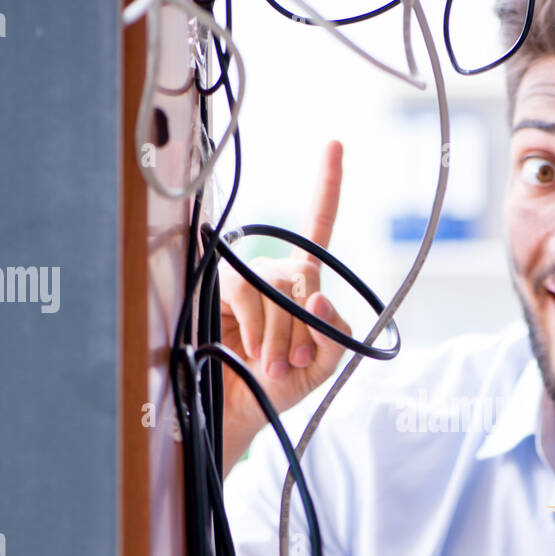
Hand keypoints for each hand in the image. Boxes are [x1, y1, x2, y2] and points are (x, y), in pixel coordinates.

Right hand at [218, 139, 352, 474]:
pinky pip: (247, 296)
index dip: (327, 187)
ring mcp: (245, 278)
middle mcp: (274, 272)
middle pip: (300, 280)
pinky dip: (256, 327)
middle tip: (290, 364)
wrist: (239, 410)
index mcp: (304, 283)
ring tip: (268, 365)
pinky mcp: (219, 289)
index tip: (334, 145)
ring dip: (277, 335)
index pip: (319, 229)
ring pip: (276, 290)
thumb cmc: (278, 386)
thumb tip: (321, 301)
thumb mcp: (322, 366)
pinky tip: (248, 351)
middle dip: (300, 329)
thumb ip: (335, 335)